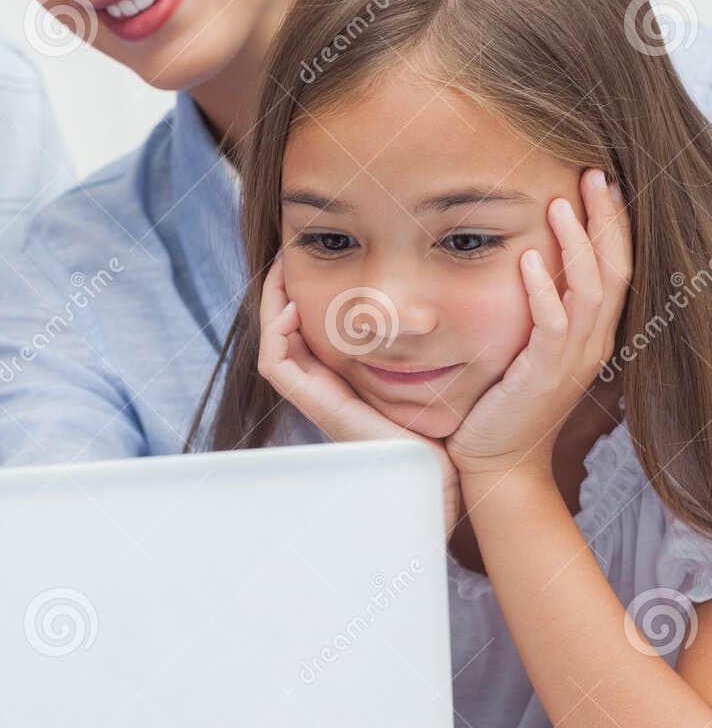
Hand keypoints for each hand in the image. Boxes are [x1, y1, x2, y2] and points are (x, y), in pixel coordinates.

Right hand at [258, 254, 462, 532]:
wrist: (452, 473)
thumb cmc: (454, 424)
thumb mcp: (439, 367)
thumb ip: (432, 338)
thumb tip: (445, 294)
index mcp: (348, 375)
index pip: (308, 327)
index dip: (304, 292)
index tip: (317, 257)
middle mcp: (327, 384)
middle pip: (285, 330)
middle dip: (283, 290)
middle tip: (292, 253)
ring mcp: (319, 396)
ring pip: (274, 342)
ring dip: (273, 304)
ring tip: (285, 269)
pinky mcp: (318, 406)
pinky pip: (275, 365)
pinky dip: (276, 333)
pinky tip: (295, 307)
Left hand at [446, 171, 630, 491]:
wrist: (498, 462)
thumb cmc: (504, 403)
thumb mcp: (527, 348)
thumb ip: (536, 310)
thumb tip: (526, 261)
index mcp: (591, 334)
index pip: (614, 267)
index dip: (612, 225)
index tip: (602, 184)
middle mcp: (591, 343)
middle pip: (614, 269)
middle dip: (606, 220)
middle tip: (594, 175)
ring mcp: (572, 360)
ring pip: (591, 290)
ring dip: (577, 244)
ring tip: (562, 203)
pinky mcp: (543, 376)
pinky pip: (553, 325)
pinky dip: (545, 290)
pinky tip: (531, 259)